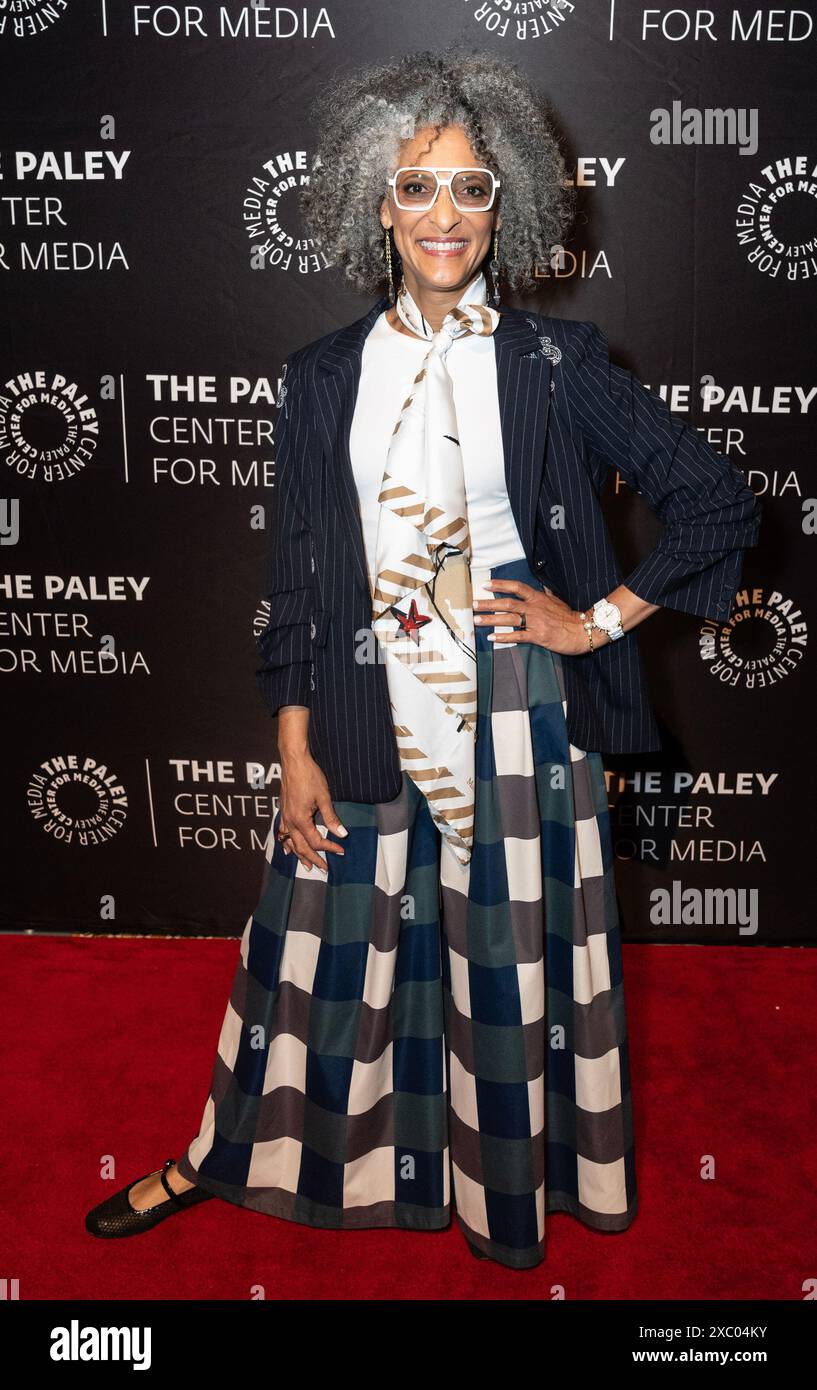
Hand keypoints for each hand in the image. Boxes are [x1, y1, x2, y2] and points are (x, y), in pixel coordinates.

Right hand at [277, 749, 347, 872]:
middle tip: (325, 868)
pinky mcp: (283, 811)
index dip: (329, 847)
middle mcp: (290, 821)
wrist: (294, 762)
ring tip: (307, 866)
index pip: (316, 841)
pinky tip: (287, 848)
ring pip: (290, 843)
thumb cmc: (310, 776)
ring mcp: (284, 817)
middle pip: (301, 847)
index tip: (340, 850)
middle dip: (314, 859)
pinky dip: (286, 843)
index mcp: (300, 820)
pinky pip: (283, 833)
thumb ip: (332, 818)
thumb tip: (342, 834)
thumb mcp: (324, 797)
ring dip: (299, 855)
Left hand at [473, 579, 596, 655]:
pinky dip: (504, 637)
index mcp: (538, 598)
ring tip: (477, 621)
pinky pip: (518, 636)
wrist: (582, 631)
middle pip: (507, 603)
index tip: (485, 585)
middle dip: (489, 604)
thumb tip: (541, 588)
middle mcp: (534, 608)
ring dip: (491, 620)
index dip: (500, 585)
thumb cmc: (569, 617)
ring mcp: (535, 622)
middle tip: (473, 605)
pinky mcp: (538, 636)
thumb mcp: (557, 601)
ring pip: (509, 619)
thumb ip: (546, 595)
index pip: (516, 587)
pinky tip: (492, 638)